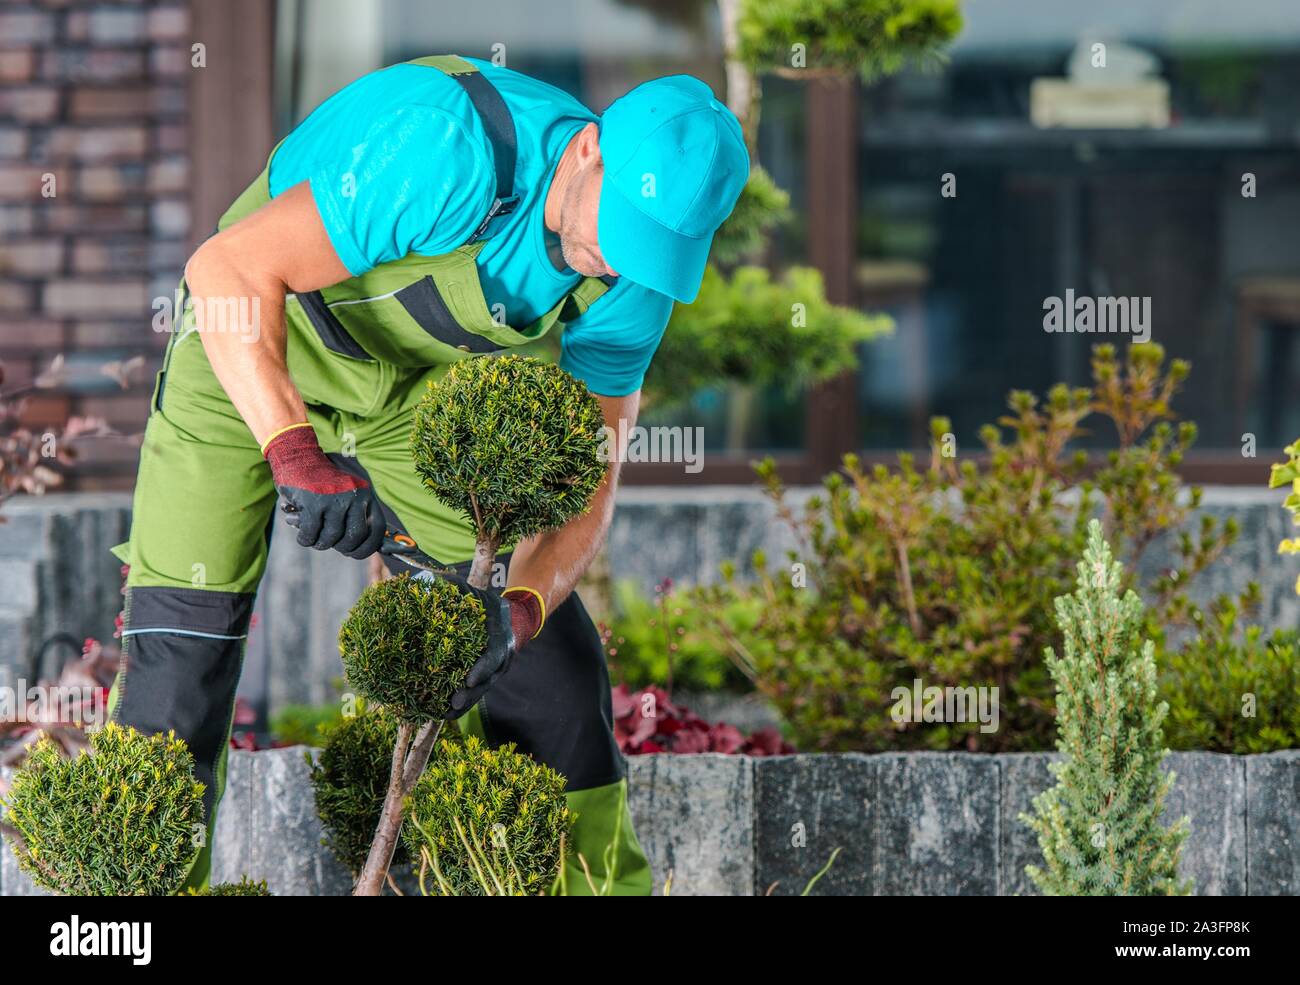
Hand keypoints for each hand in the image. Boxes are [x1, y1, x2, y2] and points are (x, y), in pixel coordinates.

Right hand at [263, 424, 385, 558]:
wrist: (298, 456)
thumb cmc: (322, 482)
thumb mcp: (346, 493)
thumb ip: (354, 515)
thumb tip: (358, 547)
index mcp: (365, 494)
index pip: (377, 529)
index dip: (367, 547)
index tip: (354, 553)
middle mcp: (354, 496)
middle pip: (355, 536)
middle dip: (342, 547)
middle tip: (329, 544)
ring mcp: (335, 499)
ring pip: (331, 537)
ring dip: (320, 543)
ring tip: (313, 537)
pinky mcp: (314, 503)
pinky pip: (311, 533)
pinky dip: (306, 539)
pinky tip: (303, 536)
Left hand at [414, 571, 543, 717]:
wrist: (514, 620)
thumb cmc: (490, 606)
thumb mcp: (476, 595)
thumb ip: (456, 588)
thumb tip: (430, 580)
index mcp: (500, 640)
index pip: (493, 657)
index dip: (481, 669)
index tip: (469, 679)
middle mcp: (500, 660)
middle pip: (486, 681)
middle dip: (470, 694)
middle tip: (454, 703)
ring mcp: (494, 672)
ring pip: (480, 692)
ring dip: (465, 704)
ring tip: (445, 714)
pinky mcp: (486, 678)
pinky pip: (475, 693)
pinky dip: (462, 704)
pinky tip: (443, 713)